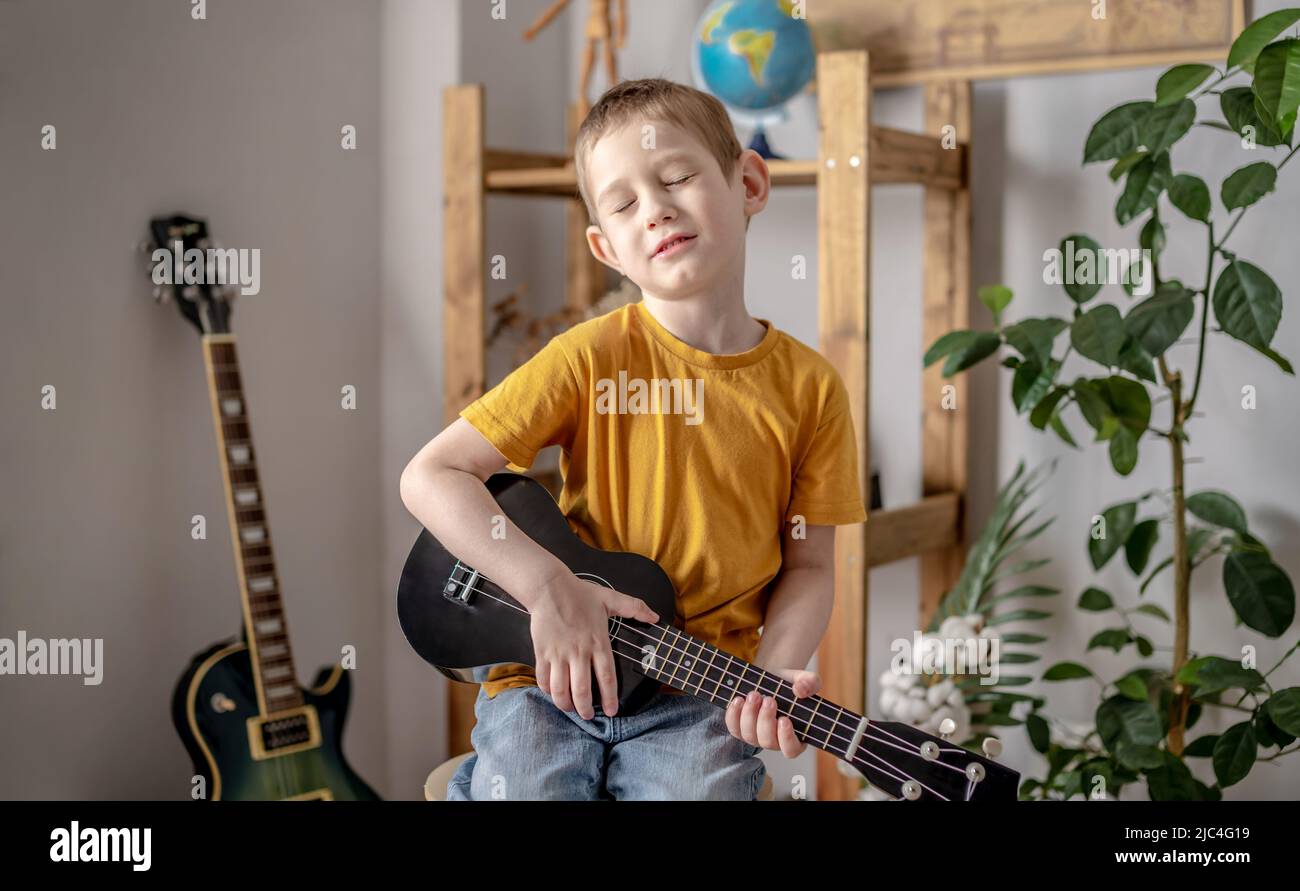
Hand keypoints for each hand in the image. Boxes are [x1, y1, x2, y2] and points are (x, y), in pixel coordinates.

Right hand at [530, 573, 658, 720]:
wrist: (549, 587)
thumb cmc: (579, 594)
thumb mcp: (610, 598)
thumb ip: (634, 608)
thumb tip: (654, 617)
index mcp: (598, 642)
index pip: (606, 677)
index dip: (609, 698)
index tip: (612, 711)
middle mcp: (578, 651)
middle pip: (582, 690)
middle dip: (585, 709)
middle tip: (589, 716)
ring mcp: (559, 653)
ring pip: (560, 689)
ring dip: (565, 704)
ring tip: (571, 709)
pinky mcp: (542, 652)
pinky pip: (543, 678)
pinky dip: (547, 690)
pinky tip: (553, 693)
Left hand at [725, 668, 820, 757]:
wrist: (773, 676)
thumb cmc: (792, 684)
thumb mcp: (806, 680)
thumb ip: (809, 684)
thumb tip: (800, 690)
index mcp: (796, 737)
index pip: (791, 750)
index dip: (787, 738)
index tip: (784, 719)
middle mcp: (775, 741)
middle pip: (767, 741)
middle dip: (766, 720)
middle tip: (768, 699)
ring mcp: (756, 737)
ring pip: (749, 736)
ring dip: (750, 715)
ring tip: (754, 695)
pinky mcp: (740, 729)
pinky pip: (734, 728)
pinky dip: (734, 715)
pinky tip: (739, 700)